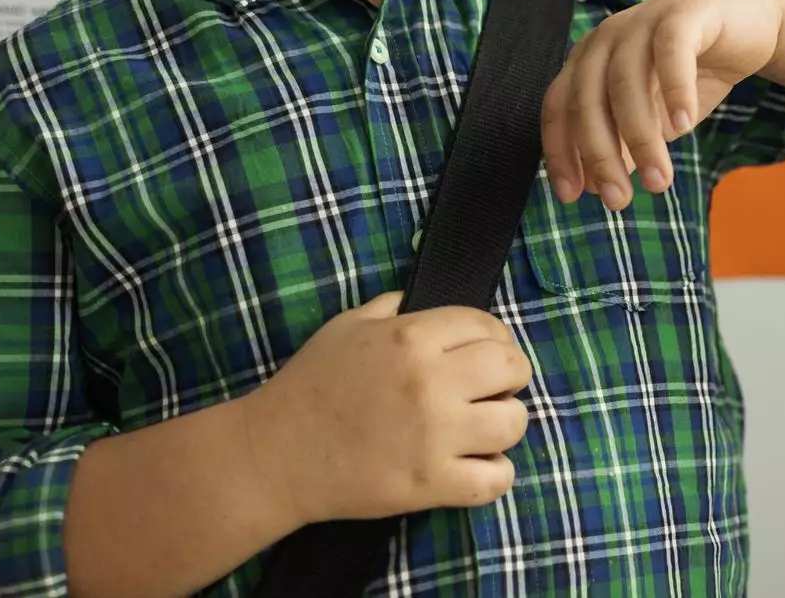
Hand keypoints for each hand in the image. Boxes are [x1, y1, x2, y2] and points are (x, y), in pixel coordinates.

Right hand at [240, 292, 532, 524]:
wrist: (271, 456)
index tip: (487, 354)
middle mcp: (431, 381)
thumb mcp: (345, 327)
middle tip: (490, 390)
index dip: (495, 339)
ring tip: (485, 429)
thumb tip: (416, 300)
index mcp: (412, 337)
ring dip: (505, 424)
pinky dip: (497, 475)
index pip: (488, 326)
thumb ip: (388, 307)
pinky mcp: (430, 483)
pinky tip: (480, 467)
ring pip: (513, 422)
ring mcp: (434, 435)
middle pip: (512, 368)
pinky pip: (495, 480)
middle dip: (509, 376)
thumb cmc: (307, 387)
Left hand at [541, 0, 784, 208]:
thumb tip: (594, 187)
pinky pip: (671, 51)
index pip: (559, 108)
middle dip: (600, 155)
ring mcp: (644, 21)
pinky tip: (685, 124)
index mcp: (590, 60)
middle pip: (588, 99)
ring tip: (660, 180)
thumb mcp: (656, 117)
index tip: (573, 196)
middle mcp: (607, 37)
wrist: (751, 20)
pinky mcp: (685, 12)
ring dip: (641, 137)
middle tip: (619, 200)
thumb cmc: (696, 70)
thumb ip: (624, 144)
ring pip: (626, 81)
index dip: (561, 152)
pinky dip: (675, 89)